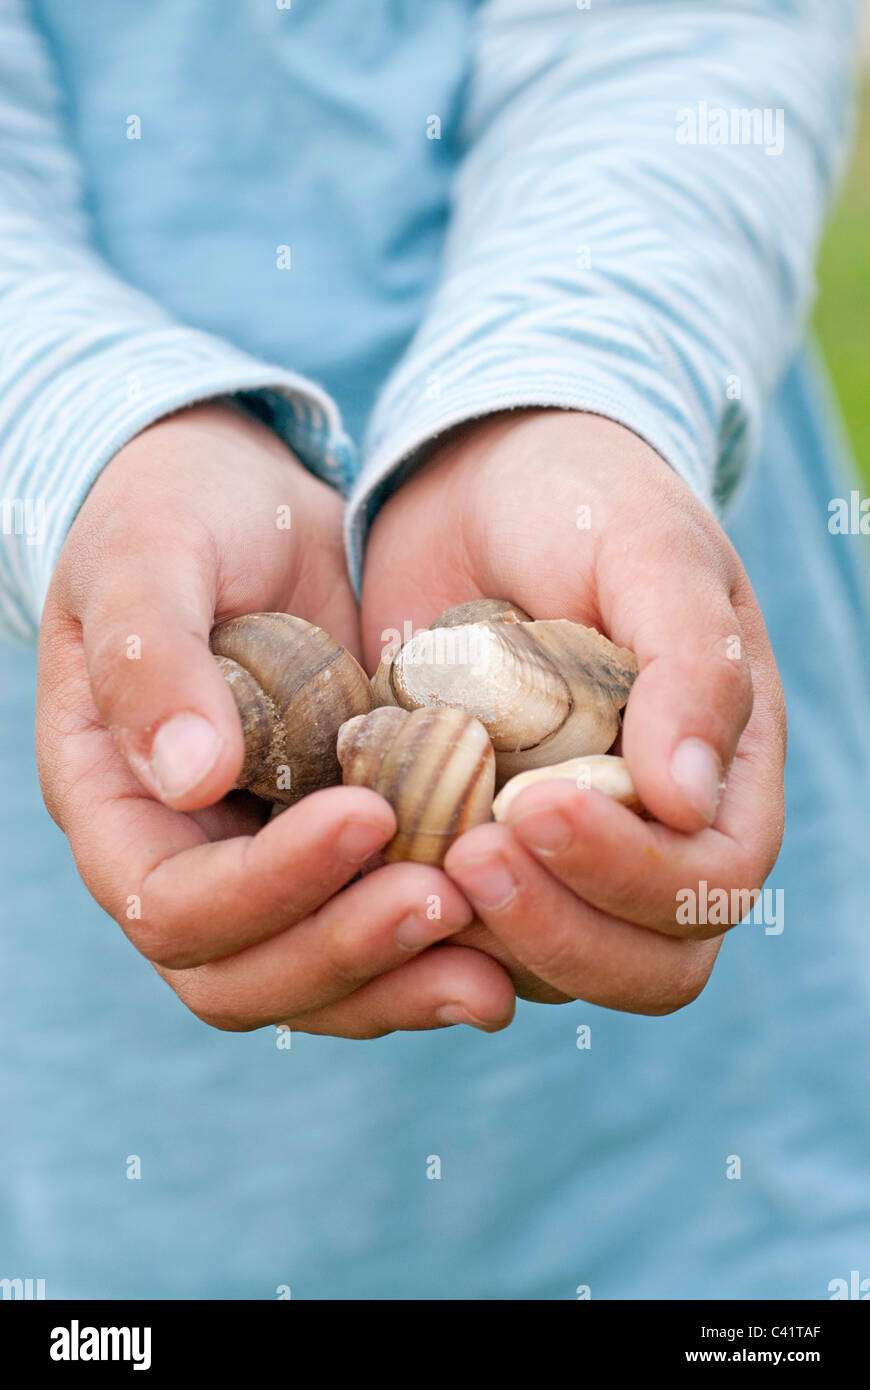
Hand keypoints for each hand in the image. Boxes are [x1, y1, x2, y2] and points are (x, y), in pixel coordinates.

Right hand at [37, 402, 514, 1036]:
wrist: (245, 504)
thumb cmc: (176, 513)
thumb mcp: (146, 556)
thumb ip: (152, 658)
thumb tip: (187, 775)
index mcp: (113, 806)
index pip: (171, 904)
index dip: (265, 886)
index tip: (367, 813)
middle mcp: (181, 857)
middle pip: (239, 975)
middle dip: (342, 952)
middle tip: (446, 900)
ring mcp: (258, 866)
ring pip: (311, 983)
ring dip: (397, 981)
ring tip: (494, 973)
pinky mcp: (333, 854)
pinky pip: (370, 936)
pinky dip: (431, 956)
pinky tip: (508, 951)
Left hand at [361, 409, 785, 1012]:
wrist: (476, 481)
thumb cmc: (582, 500)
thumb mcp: (647, 548)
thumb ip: (688, 662)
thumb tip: (690, 800)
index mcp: (722, 775)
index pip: (707, 889)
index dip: (630, 874)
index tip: (534, 802)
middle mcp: (652, 835)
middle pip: (640, 963)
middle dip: (555, 929)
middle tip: (464, 854)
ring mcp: (560, 854)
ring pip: (546, 968)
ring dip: (479, 936)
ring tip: (408, 856)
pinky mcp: (471, 843)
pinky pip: (456, 926)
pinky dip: (413, 912)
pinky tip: (363, 856)